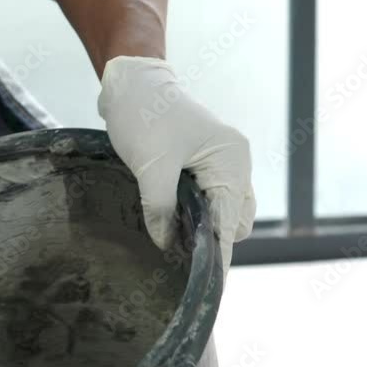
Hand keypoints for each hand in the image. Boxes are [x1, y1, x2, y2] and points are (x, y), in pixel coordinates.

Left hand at [98, 56, 256, 276]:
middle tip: (177, 261)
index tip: (209, 284)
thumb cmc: (144, 116)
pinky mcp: (203, 165)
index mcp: (232, 161)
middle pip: (234, 221)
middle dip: (210, 241)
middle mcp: (234, 164)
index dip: (218, 253)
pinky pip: (207, 200)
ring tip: (172, 245)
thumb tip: (166, 245)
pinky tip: (171, 226)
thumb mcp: (150, 166)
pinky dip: (194, 215)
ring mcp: (221, 164)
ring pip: (221, 212)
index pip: (232, 221)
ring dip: (201, 229)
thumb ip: (160, 209)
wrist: (131, 82)